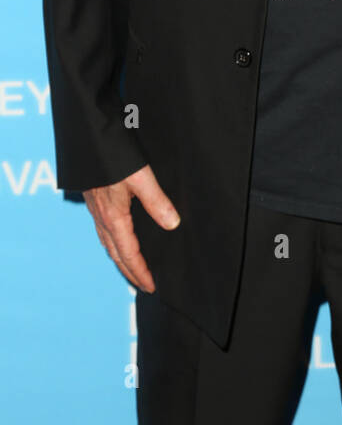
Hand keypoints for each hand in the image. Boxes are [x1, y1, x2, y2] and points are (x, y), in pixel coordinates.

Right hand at [83, 163, 179, 292]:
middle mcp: (102, 217)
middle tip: (143, 285)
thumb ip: (157, 201)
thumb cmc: (112, 156)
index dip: (140, 272)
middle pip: (115, 254)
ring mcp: (95, 209)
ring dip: (120, 258)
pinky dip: (112, 242)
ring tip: (131, 268)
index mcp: (113, 217)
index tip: (151, 286)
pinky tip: (118, 237)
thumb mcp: (140, 177)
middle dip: (129, 271)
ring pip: (107, 242)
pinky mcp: (94, 199)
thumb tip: (172, 224)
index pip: (129, 254)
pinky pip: (103, 229)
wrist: (87, 137)